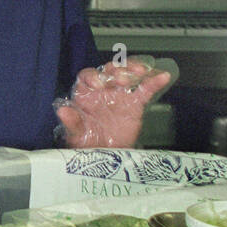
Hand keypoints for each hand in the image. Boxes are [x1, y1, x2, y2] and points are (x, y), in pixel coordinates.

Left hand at [54, 58, 174, 149]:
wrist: (106, 155)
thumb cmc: (87, 142)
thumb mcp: (76, 134)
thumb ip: (71, 122)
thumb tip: (63, 110)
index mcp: (86, 93)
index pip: (88, 77)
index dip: (93, 77)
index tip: (99, 85)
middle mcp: (103, 90)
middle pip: (109, 71)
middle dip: (115, 71)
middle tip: (121, 79)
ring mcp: (120, 95)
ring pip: (127, 75)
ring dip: (132, 71)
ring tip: (138, 73)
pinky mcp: (135, 103)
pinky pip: (145, 90)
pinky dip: (154, 82)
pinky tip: (163, 76)